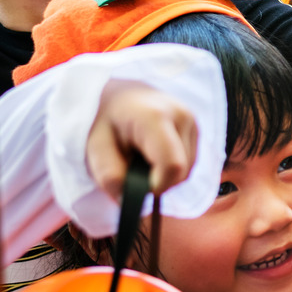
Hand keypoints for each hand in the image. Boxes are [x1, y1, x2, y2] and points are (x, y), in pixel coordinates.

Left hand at [86, 79, 198, 200]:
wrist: (120, 93)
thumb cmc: (105, 120)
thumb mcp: (95, 147)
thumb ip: (109, 175)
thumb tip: (128, 199)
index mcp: (155, 117)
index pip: (172, 166)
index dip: (155, 185)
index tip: (136, 185)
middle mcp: (182, 116)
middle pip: (181, 171)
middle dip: (158, 181)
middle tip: (134, 170)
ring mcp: (193, 120)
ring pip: (188, 169)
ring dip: (165, 175)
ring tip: (142, 159)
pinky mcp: (196, 127)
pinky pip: (189, 161)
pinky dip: (172, 166)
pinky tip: (154, 154)